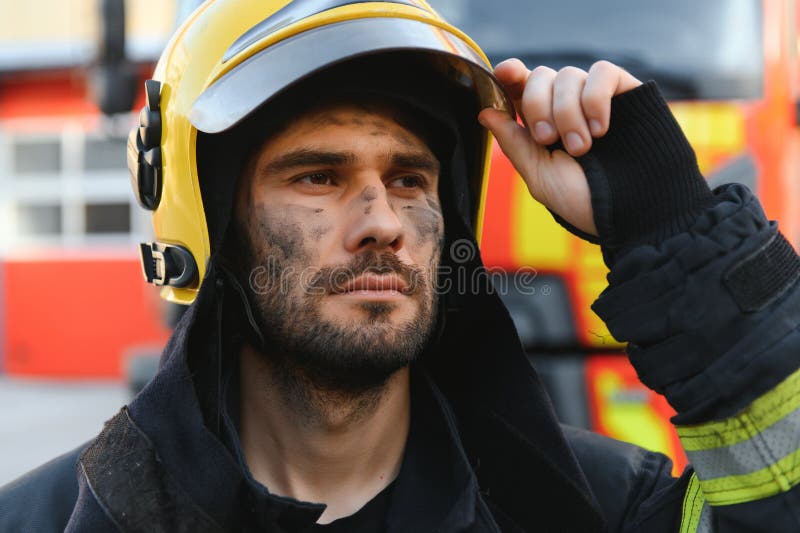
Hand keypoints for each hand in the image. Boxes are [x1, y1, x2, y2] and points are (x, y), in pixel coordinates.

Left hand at [478, 59, 641, 235]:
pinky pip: (602, 72)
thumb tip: (485, 111)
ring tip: (582, 148)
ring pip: (569, 75)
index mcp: (542, 125)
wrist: (638, 212)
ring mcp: (596, 98)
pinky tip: (600, 129)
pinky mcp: (626, 92)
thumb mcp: (541, 177)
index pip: (520, 86)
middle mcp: (567, 107)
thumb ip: (514, 143)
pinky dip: (595, 98)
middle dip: (537, 105)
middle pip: (540, 76)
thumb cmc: (587, 202)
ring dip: (567, 112)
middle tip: (548, 139)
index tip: (505, 74)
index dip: (510, 74)